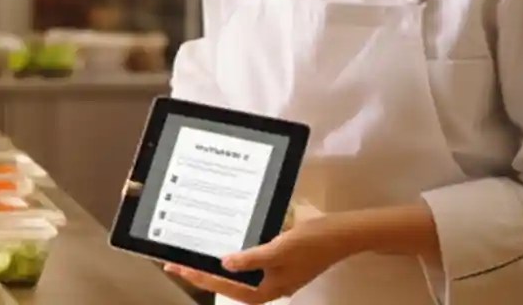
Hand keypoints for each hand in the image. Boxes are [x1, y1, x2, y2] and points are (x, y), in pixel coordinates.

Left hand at [164, 215, 358, 303]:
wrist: (344, 233)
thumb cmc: (312, 242)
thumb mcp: (280, 249)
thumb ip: (252, 259)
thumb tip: (224, 265)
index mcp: (272, 288)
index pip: (230, 289)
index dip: (204, 280)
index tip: (180, 268)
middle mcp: (272, 283)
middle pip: (233, 285)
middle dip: (205, 275)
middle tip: (178, 262)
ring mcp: (278, 272)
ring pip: (241, 274)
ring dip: (219, 266)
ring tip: (195, 255)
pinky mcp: (283, 258)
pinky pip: (253, 260)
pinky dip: (238, 254)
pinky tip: (227, 242)